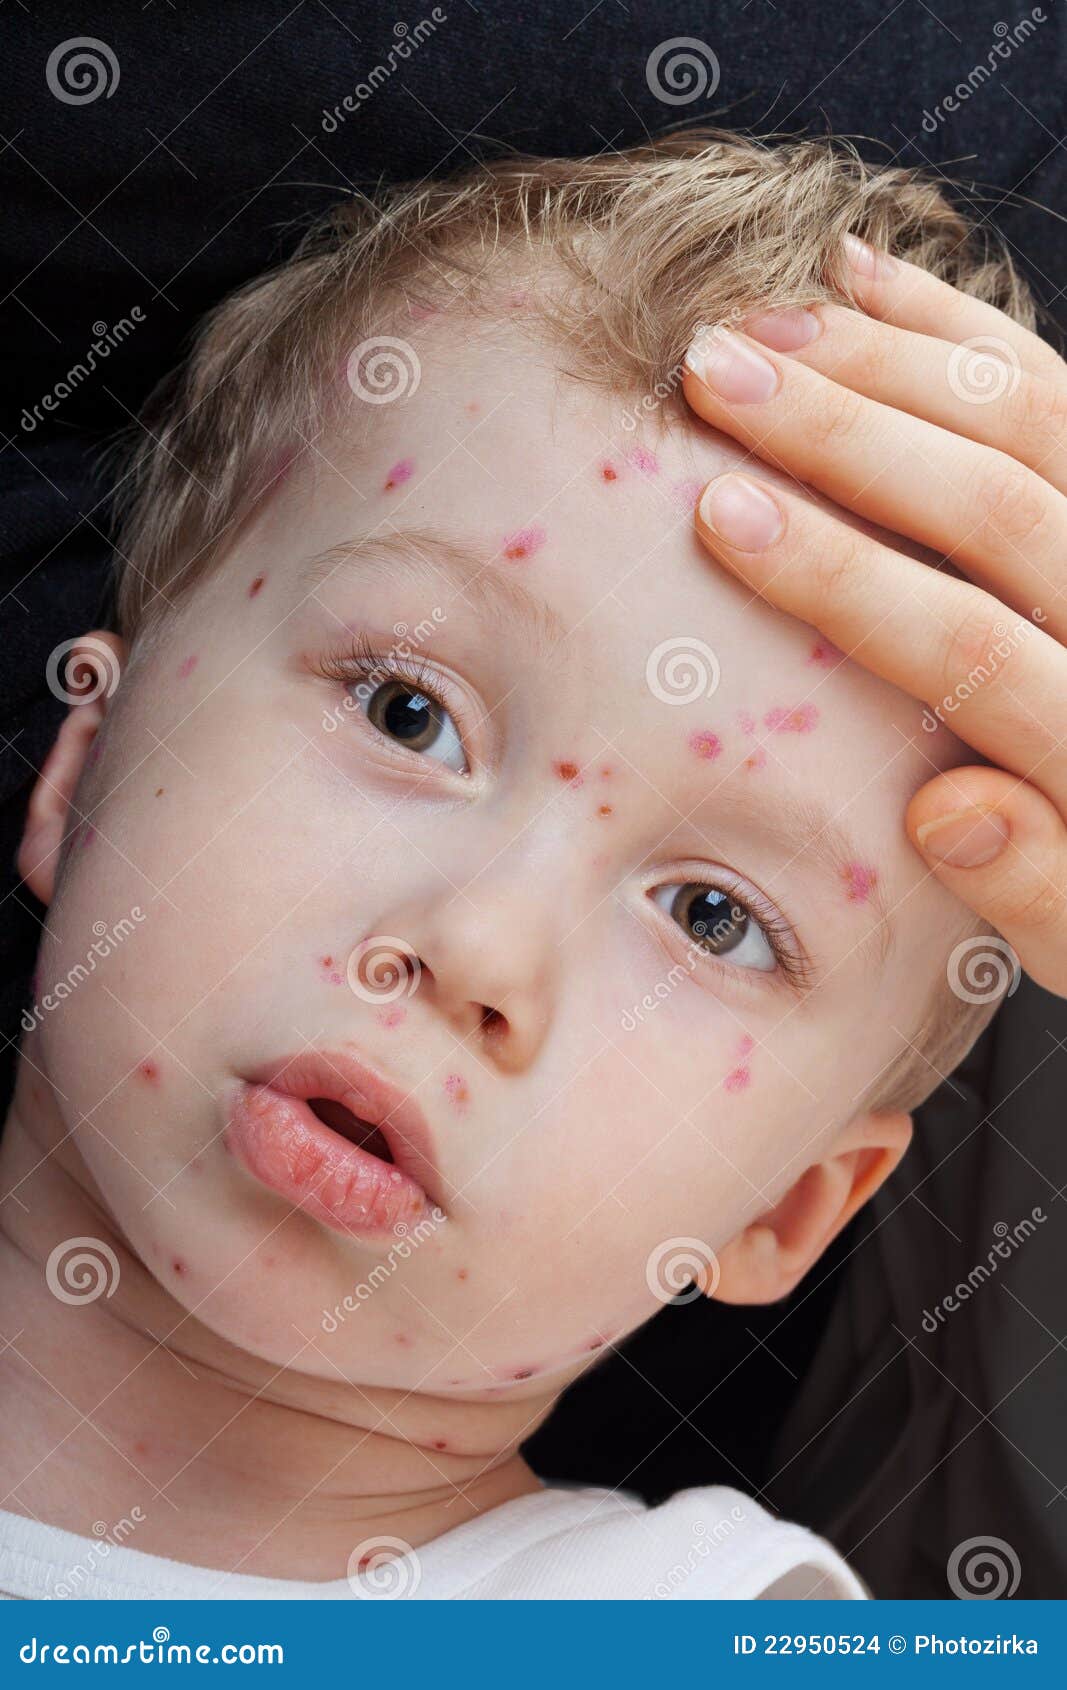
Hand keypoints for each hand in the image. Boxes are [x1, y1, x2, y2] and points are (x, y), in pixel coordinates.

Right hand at [682, 236, 1066, 994]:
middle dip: (843, 434)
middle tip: (712, 376)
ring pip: (1030, 419)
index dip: (841, 577)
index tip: (720, 519)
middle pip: (997, 505)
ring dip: (888, 360)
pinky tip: (862, 278)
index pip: (970, 644)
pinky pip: (1056, 385)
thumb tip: (948, 813)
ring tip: (755, 326)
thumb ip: (1038, 888)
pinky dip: (957, 325)